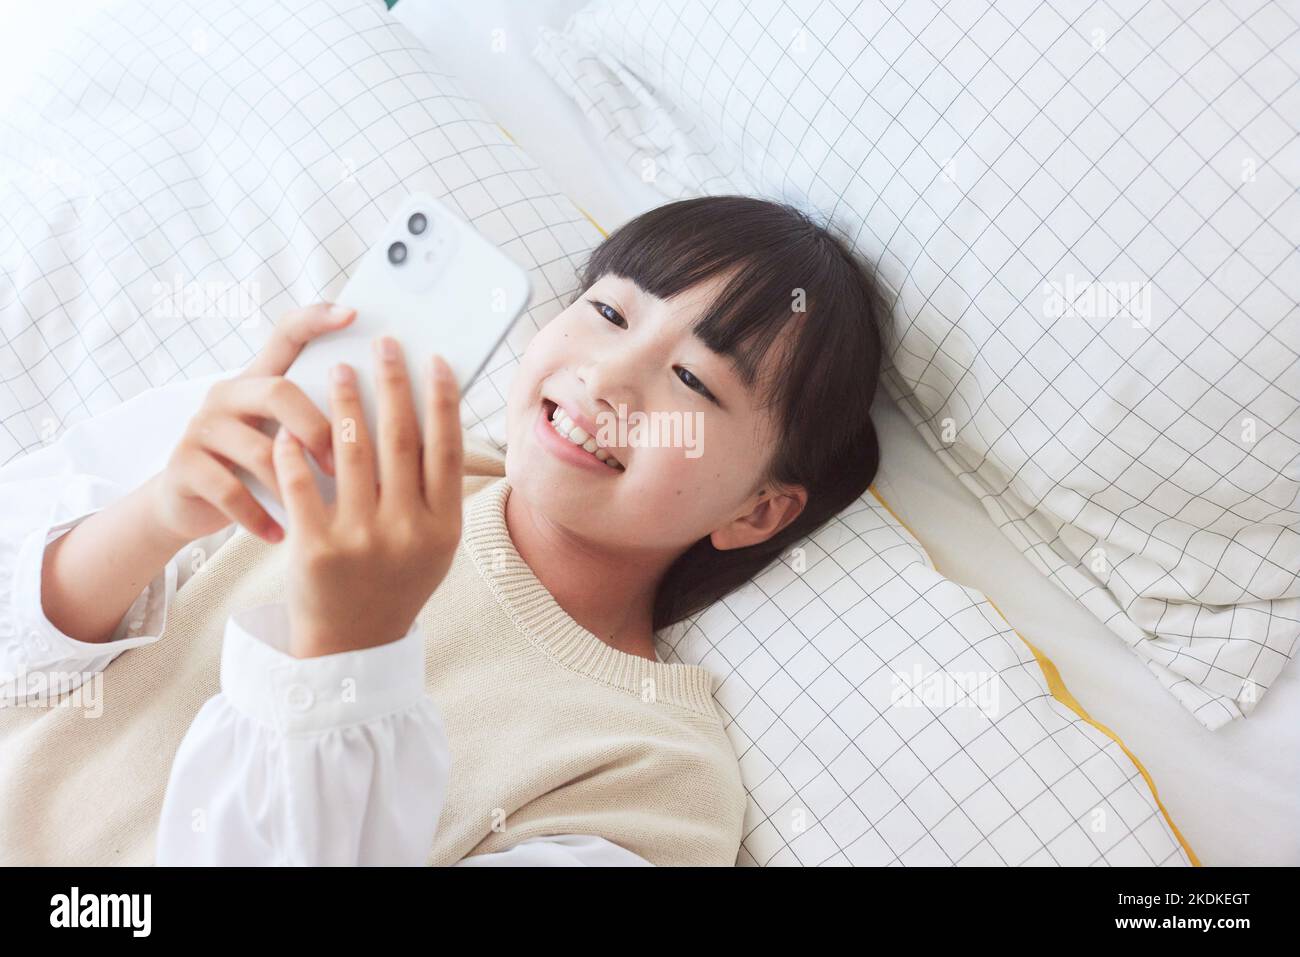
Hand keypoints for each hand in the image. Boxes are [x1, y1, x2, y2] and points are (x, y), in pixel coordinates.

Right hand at [146, 302, 355, 546]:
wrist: (191, 506)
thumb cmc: (261, 471)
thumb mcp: (291, 441)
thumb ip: (325, 422)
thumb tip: (396, 417)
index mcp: (262, 379)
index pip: (287, 333)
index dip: (317, 319)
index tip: (353, 313)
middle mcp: (229, 393)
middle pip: (279, 392)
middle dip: (319, 430)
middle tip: (344, 467)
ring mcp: (203, 426)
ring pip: (258, 449)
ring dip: (294, 486)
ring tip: (318, 513)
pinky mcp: (183, 464)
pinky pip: (229, 490)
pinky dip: (260, 517)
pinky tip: (283, 537)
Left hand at [272, 336, 464, 657]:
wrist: (352, 644)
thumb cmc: (397, 583)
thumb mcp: (434, 546)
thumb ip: (436, 493)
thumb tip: (434, 422)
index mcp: (443, 526)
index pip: (445, 447)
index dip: (441, 399)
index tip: (433, 359)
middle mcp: (407, 529)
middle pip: (400, 438)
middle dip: (393, 382)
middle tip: (384, 345)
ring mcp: (362, 539)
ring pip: (351, 450)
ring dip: (346, 401)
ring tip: (339, 369)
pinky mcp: (316, 548)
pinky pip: (302, 485)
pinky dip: (294, 451)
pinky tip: (289, 425)